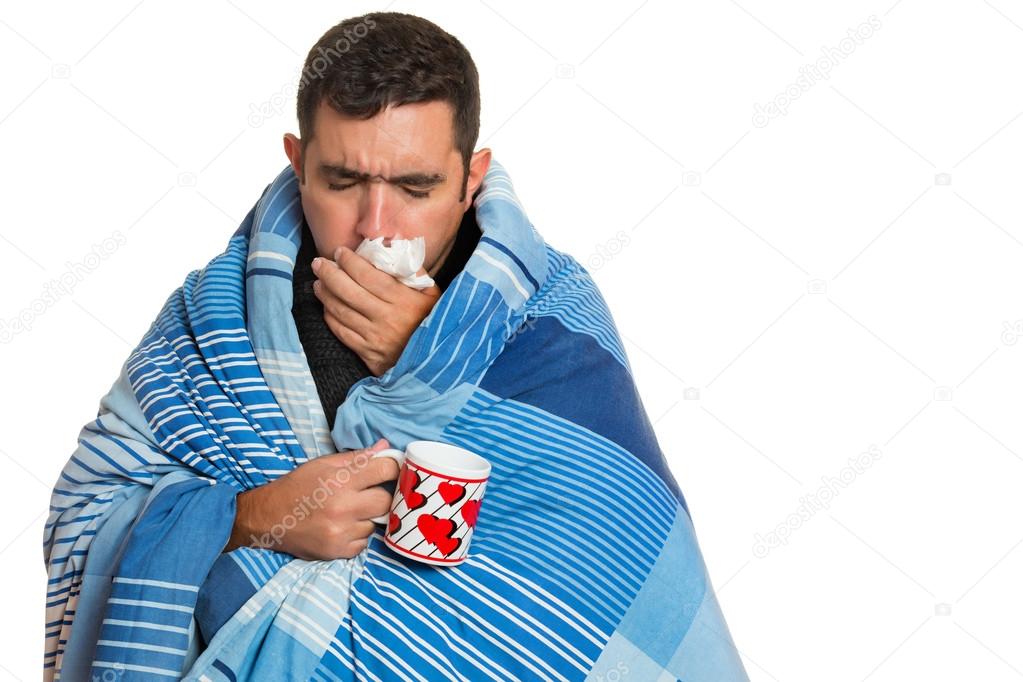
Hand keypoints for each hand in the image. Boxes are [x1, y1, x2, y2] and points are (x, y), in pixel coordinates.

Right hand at [223, 438, 398, 559]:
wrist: (267, 518)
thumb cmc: (297, 487)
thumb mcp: (323, 464)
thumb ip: (357, 457)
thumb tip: (385, 448)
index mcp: (340, 480)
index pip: (386, 470)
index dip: (393, 468)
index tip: (392, 470)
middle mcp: (342, 507)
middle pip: (387, 501)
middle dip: (382, 496)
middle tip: (369, 494)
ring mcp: (341, 532)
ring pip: (376, 523)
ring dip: (367, 517)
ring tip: (349, 511)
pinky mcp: (337, 551)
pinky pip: (364, 542)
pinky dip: (357, 535)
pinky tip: (342, 527)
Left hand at [312, 247, 441, 375]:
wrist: (437, 361)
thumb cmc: (433, 320)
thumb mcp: (432, 293)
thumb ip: (414, 270)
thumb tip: (391, 248)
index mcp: (404, 301)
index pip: (368, 276)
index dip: (350, 262)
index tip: (340, 252)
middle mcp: (387, 319)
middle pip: (348, 292)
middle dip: (329, 274)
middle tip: (318, 263)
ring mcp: (375, 339)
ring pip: (341, 312)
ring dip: (325, 294)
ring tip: (319, 282)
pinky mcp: (369, 355)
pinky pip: (342, 333)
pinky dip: (330, 317)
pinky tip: (327, 306)